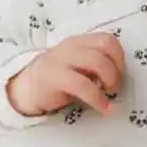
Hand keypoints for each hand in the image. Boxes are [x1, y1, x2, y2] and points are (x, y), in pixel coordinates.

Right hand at [7, 32, 125, 116]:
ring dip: (109, 79)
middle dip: (116, 68)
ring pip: (96, 61)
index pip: (107, 39)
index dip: (119, 56)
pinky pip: (83, 85)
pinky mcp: (55, 77)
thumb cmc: (59, 78)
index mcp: (80, 41)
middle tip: (114, 85)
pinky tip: (104, 108)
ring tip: (108, 93)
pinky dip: (98, 99)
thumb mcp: (78, 65)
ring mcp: (62, 59)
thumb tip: (119, 75)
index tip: (119, 73)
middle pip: (105, 47)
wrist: (27, 87)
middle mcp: (72, 46)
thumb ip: (96, 64)